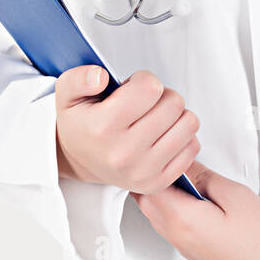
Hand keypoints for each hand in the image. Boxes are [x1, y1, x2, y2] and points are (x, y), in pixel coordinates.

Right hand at [55, 67, 200, 193]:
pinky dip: (181, 136)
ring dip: (175, 115)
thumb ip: (79, 78)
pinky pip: (193, 146)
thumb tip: (101, 76)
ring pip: (189, 123)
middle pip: (174, 103)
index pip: (150, 88)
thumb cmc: (80, 124)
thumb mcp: (67, 94)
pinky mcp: (159, 182)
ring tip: (153, 118)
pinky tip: (160, 135)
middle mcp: (124, 153)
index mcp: (102, 128)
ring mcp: (143, 171)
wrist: (79, 161)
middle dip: (161, 96)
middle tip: (143, 104)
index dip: (143, 80)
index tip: (132, 88)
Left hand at [131, 161, 259, 259]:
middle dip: (155, 176)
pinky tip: (196, 197)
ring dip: (164, 192)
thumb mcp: (234, 194)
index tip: (172, 149)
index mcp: (182, 220)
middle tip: (177, 158)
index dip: (156, 162)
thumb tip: (184, 164)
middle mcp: (178, 237)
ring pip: (156, 213)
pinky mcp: (196, 253)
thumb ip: (203, 176)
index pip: (148, 184)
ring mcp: (185, 248)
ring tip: (190, 176)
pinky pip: (171, 225)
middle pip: (145, 200)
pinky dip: (173, 207)